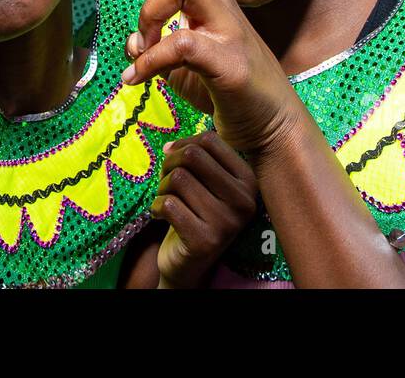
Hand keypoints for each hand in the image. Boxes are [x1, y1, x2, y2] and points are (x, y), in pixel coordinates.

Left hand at [122, 0, 305, 157]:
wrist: (270, 131)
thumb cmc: (229, 93)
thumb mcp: (185, 66)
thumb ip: (158, 45)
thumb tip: (132, 41)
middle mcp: (220, 1)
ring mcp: (227, 26)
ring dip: (149, 12)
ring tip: (140, 48)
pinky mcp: (226, 58)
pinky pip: (176, 43)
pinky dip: (149, 62)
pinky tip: (137, 81)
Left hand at [152, 133, 258, 287]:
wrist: (190, 264)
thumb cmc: (196, 214)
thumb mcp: (206, 182)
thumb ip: (196, 157)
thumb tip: (170, 145)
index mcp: (249, 180)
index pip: (210, 140)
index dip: (184, 145)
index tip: (175, 161)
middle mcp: (244, 201)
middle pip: (192, 155)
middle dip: (169, 164)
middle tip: (166, 181)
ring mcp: (227, 222)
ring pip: (178, 178)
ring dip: (162, 188)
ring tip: (165, 200)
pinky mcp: (205, 241)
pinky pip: (168, 204)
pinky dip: (156, 207)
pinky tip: (161, 217)